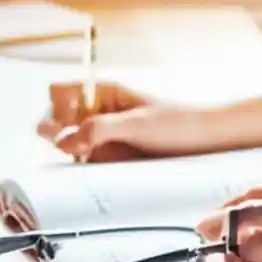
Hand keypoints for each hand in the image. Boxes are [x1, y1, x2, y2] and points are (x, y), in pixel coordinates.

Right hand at [36, 82, 211, 161]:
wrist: (206, 144)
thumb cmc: (178, 124)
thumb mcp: (138, 123)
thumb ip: (100, 129)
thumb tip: (64, 140)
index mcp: (101, 93)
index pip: (58, 93)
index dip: (56, 108)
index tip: (69, 122)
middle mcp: (96, 113)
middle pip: (55, 119)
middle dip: (56, 132)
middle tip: (74, 145)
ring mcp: (100, 137)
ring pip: (64, 142)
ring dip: (66, 152)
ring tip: (86, 156)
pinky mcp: (106, 159)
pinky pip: (81, 162)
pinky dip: (79, 167)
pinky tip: (94, 168)